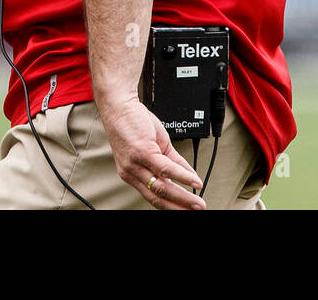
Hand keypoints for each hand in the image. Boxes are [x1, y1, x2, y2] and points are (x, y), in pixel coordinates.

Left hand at [98, 94, 204, 209]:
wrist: (119, 106)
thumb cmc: (133, 123)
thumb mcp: (155, 146)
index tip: (187, 211)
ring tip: (198, 203)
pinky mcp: (142, 152)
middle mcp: (132, 173)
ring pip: (163, 187)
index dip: (171, 206)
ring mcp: (136, 164)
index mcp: (133, 174)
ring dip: (183, 197)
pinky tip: (193, 181)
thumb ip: (173, 162)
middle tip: (197, 211)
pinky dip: (182, 177)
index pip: (153, 197)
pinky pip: (165, 169)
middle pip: (158, 198)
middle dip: (179, 207)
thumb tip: (190, 176)